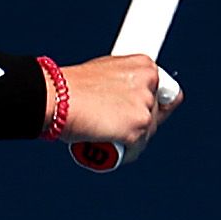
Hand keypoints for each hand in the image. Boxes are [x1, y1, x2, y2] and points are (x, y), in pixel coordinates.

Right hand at [59, 53, 178, 150]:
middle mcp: (149, 84)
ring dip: (130, 139)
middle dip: (137, 123)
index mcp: (144, 66)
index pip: (164, 90)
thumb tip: (123, 98)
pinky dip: (124, 154)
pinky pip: (136, 149)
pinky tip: (109, 148)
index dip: (150, 104)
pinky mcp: (138, 128)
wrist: (56, 97)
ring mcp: (145, 107)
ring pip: (146, 133)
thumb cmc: (69, 86)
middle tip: (113, 125)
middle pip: (155, 115)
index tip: (136, 111)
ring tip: (106, 136)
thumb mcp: (102, 72)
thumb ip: (121, 82)